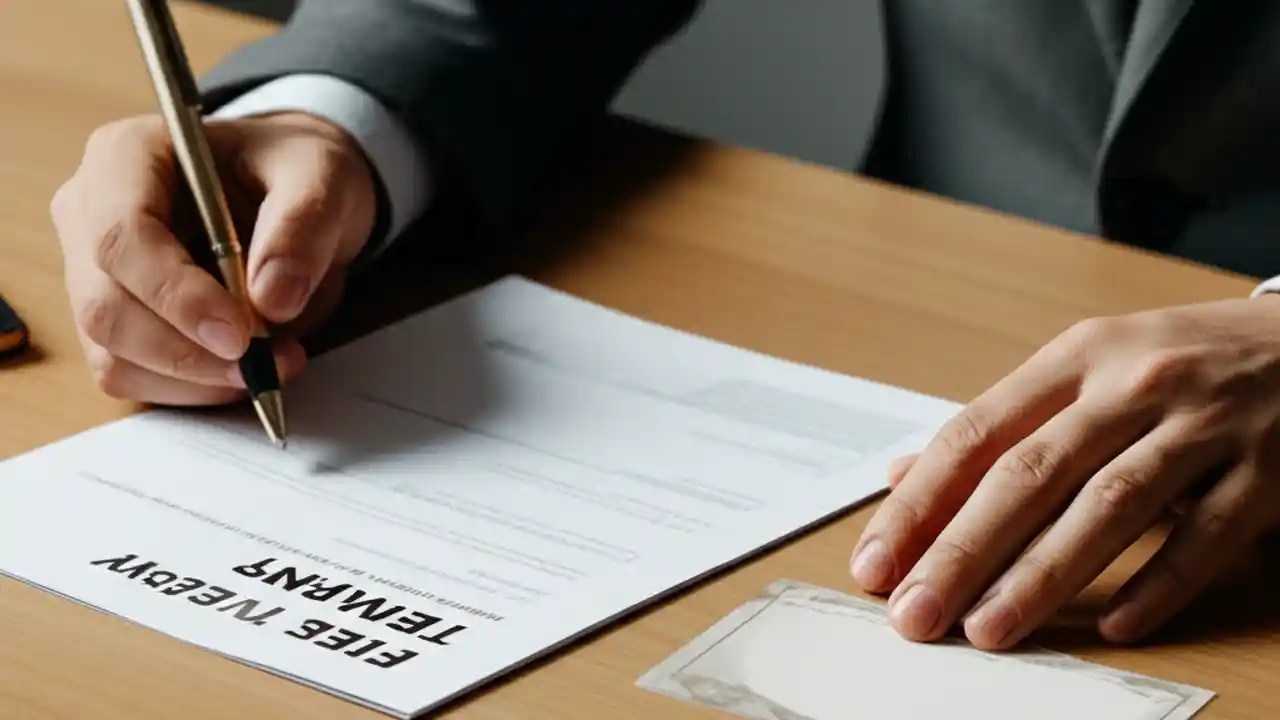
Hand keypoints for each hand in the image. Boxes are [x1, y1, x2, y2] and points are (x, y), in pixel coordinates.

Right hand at [51, 112, 375, 403]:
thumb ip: (304, 226)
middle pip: (106, 307)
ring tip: (273, 363)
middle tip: (266, 364)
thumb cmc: (295, 170)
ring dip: (195, 379)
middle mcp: (89, 213)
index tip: (241, 336)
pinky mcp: (114, 322)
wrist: (293, 192)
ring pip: (114, 354)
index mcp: (125, 155)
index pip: (122, 236)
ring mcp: (92, 272)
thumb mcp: (322, 176)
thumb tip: (272, 300)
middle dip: (188, 352)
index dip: (177, 296)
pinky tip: (244, 370)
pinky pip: (133, 377)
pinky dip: (192, 389)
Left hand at [850, 297, 1279, 648]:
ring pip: (1109, 507)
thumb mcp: (1087, 369)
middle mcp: (1134, 385)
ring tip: (988, 630)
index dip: (919, 503)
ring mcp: (1204, 428)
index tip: (876, 561)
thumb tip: (904, 474)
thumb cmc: (1180, 362)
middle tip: (914, 613)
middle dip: (962, 551)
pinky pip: (1204, 538)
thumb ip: (1001, 426)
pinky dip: (1157, 585)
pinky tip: (1112, 627)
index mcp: (1076, 357)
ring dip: (1042, 576)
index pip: (976, 434)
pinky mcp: (1267, 474)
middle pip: (1030, 474)